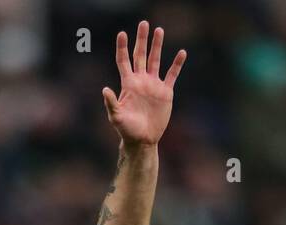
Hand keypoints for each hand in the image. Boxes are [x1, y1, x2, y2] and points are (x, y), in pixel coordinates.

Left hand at [102, 22, 185, 147]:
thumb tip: (104, 89)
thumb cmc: (127, 130)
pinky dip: (176, 64)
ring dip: (157, 46)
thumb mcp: (116, 117)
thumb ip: (111, 103)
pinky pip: (172, 75)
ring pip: (155, 60)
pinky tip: (181, 52)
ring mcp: (153, 85)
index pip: (124, 61)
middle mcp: (141, 81)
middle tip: (144, 23)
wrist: (143, 139)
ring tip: (159, 30)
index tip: (122, 34)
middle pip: (140, 55)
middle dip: (142, 40)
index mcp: (128, 84)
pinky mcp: (165, 92)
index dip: (123, 47)